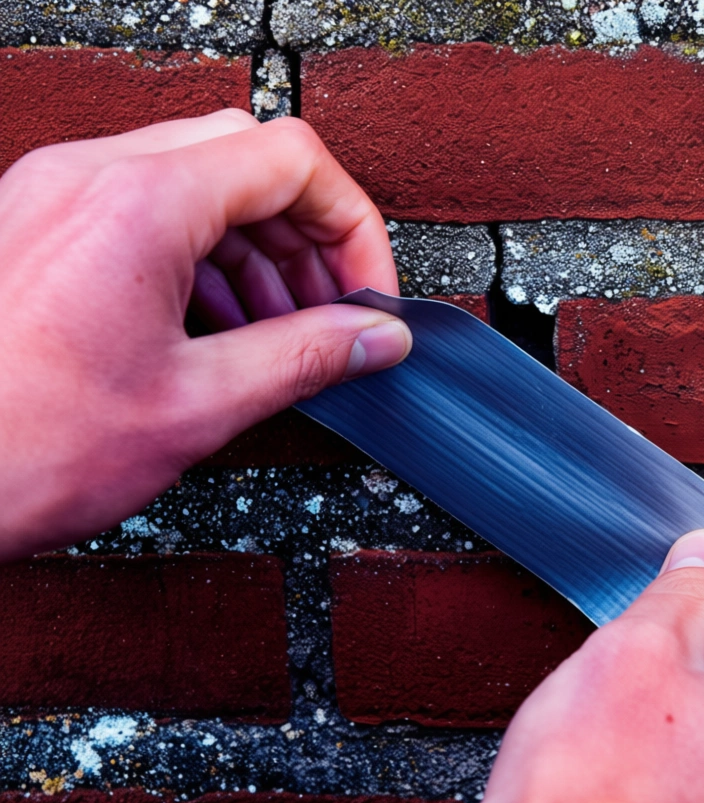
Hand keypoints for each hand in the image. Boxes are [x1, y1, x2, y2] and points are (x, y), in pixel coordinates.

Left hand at [0, 110, 410, 560]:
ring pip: (199, 180)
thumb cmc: (17, 448)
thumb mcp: (196, 406)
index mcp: (138, 204)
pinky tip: (215, 326)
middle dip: (308, 236)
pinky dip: (201, 254)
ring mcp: (55, 193)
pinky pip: (145, 207)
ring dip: (257, 248)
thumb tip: (375, 336)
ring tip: (276, 330)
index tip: (366, 292)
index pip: (292, 161)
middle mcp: (90, 177)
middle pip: (249, 160)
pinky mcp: (37, 222)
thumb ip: (305, 356)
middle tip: (332, 310)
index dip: (352, 227)